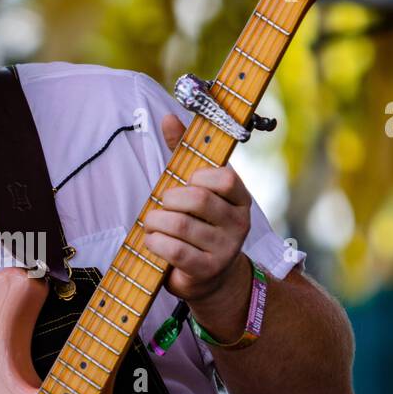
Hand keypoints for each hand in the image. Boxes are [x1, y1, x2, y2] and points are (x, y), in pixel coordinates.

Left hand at [141, 114, 252, 306]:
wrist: (209, 276)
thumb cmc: (198, 224)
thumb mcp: (195, 188)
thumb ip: (183, 154)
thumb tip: (169, 118)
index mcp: (240, 199)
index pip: (226, 177)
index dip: (199, 176)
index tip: (186, 182)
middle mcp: (238, 224)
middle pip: (197, 200)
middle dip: (169, 199)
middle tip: (161, 205)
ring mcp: (225, 249)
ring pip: (182, 225)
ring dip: (156, 221)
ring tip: (152, 223)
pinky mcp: (207, 269)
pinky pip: (175, 250)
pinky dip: (156, 242)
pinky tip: (152, 240)